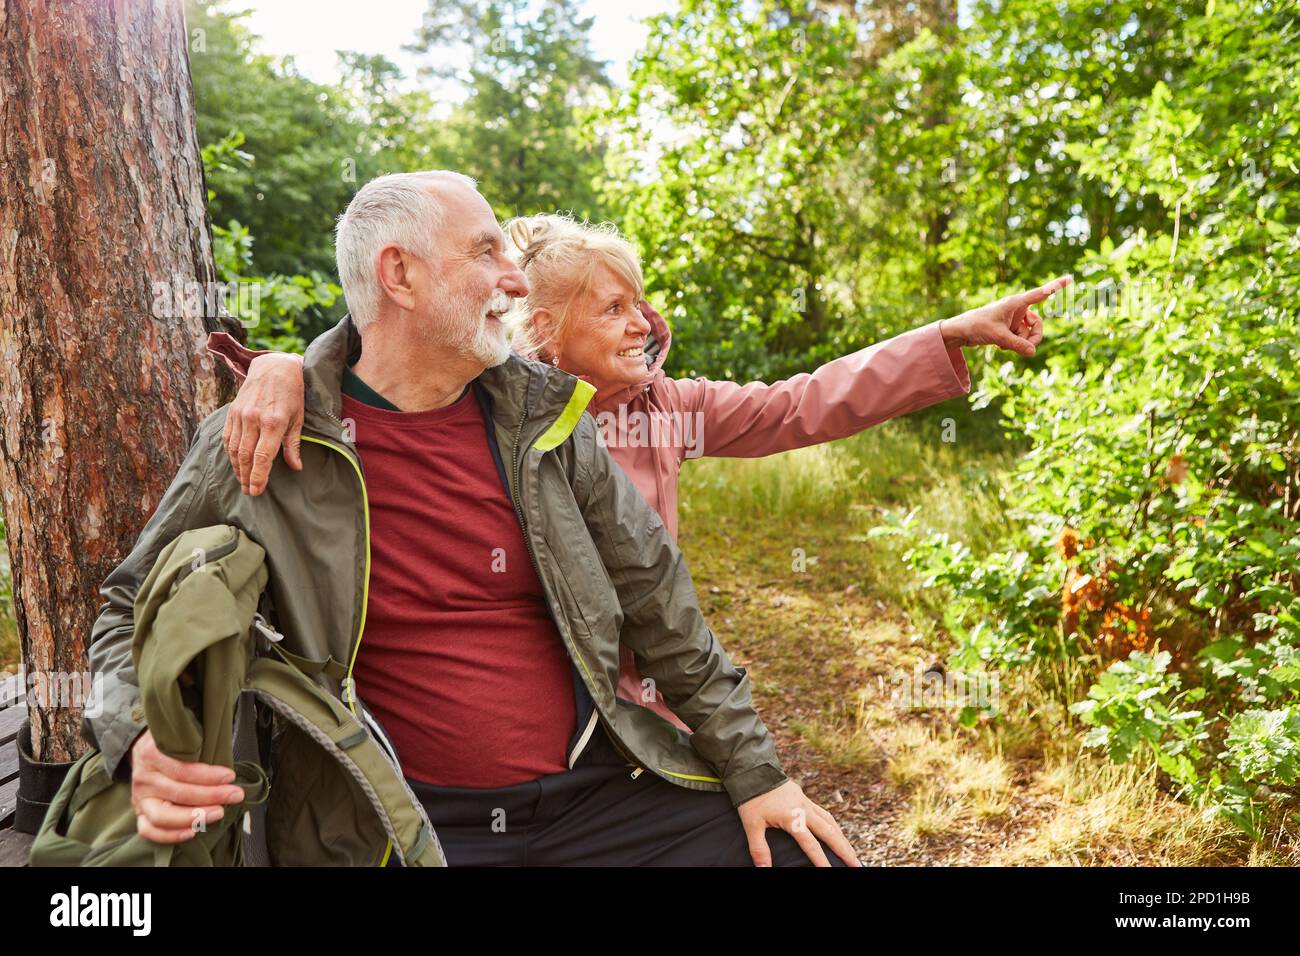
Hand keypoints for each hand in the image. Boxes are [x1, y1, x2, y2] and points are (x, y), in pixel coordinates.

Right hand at [129, 729, 245, 843]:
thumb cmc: (171, 745)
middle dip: (210, 796)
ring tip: (218, 813)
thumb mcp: (180, 737)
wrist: (144, 749)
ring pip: (163, 816)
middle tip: (234, 795)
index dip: (208, 776)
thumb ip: (197, 748)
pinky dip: (170, 835)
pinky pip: (149, 831)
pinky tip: (192, 832)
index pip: (182, 770)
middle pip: (178, 793)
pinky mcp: (139, 813)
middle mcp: (144, 777)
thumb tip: (226, 766)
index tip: (230, 776)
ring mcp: (139, 798)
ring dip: (194, 817)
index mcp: (153, 754)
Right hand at [222, 352, 305, 495]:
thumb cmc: (292, 394)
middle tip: (250, 492)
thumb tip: (296, 467)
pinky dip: (230, 453)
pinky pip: (227, 437)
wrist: (274, 366)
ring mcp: (240, 415)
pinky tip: (236, 463)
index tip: (257, 491)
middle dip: (246, 477)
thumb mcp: (299, 418)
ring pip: (233, 449)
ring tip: (243, 482)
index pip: (262, 456)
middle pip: (245, 456)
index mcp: (273, 422)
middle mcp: (253, 419)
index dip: (258, 476)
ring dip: (237, 468)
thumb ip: (293, 444)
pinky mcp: (232, 412)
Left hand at [737, 780, 861, 866]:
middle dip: (845, 850)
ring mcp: (806, 803)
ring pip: (831, 822)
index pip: (811, 845)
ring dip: (842, 838)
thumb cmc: (751, 798)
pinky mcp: (804, 798)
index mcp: (793, 818)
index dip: (822, 861)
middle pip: (830, 833)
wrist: (754, 770)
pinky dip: (833, 825)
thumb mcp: (751, 825)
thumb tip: (764, 870)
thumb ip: (759, 849)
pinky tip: (836, 832)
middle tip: (857, 865)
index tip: (831, 872)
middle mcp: (804, 810)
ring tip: (852, 853)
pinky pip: (824, 814)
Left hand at [939, 275, 1071, 356]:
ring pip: (1029, 333)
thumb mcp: (998, 337)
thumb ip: (1017, 345)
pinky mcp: (1010, 327)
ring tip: (1005, 346)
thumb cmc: (977, 326)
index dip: (1055, 286)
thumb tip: (1033, 352)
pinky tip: (1001, 346)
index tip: (1069, 278)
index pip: (1039, 294)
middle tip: (1028, 348)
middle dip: (1034, 337)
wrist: (961, 332)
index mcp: (1015, 303)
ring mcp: (1014, 319)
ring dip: (1021, 342)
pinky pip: (1020, 338)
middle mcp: (1017, 309)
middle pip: (1038, 324)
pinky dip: (1014, 343)